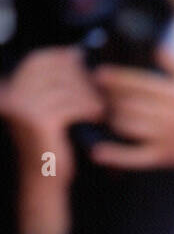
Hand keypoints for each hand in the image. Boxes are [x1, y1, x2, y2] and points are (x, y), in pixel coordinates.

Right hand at [0, 47, 103, 180]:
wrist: (43, 180)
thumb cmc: (51, 145)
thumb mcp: (48, 109)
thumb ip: (54, 84)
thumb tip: (75, 54)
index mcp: (10, 89)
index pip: (38, 60)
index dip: (62, 57)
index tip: (83, 61)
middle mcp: (11, 94)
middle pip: (53, 71)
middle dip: (80, 78)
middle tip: (100, 89)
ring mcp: (23, 107)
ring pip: (65, 88)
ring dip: (88, 95)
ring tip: (102, 106)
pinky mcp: (39, 121)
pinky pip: (71, 105)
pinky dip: (89, 107)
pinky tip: (99, 115)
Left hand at [91, 46, 173, 170]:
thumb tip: (155, 47)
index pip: (138, 83)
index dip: (115, 78)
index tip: (98, 74)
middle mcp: (171, 116)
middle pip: (128, 104)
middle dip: (109, 98)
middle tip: (95, 94)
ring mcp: (166, 138)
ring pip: (126, 125)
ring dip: (111, 118)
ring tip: (103, 112)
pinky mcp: (164, 157)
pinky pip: (135, 157)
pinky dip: (116, 155)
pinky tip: (98, 151)